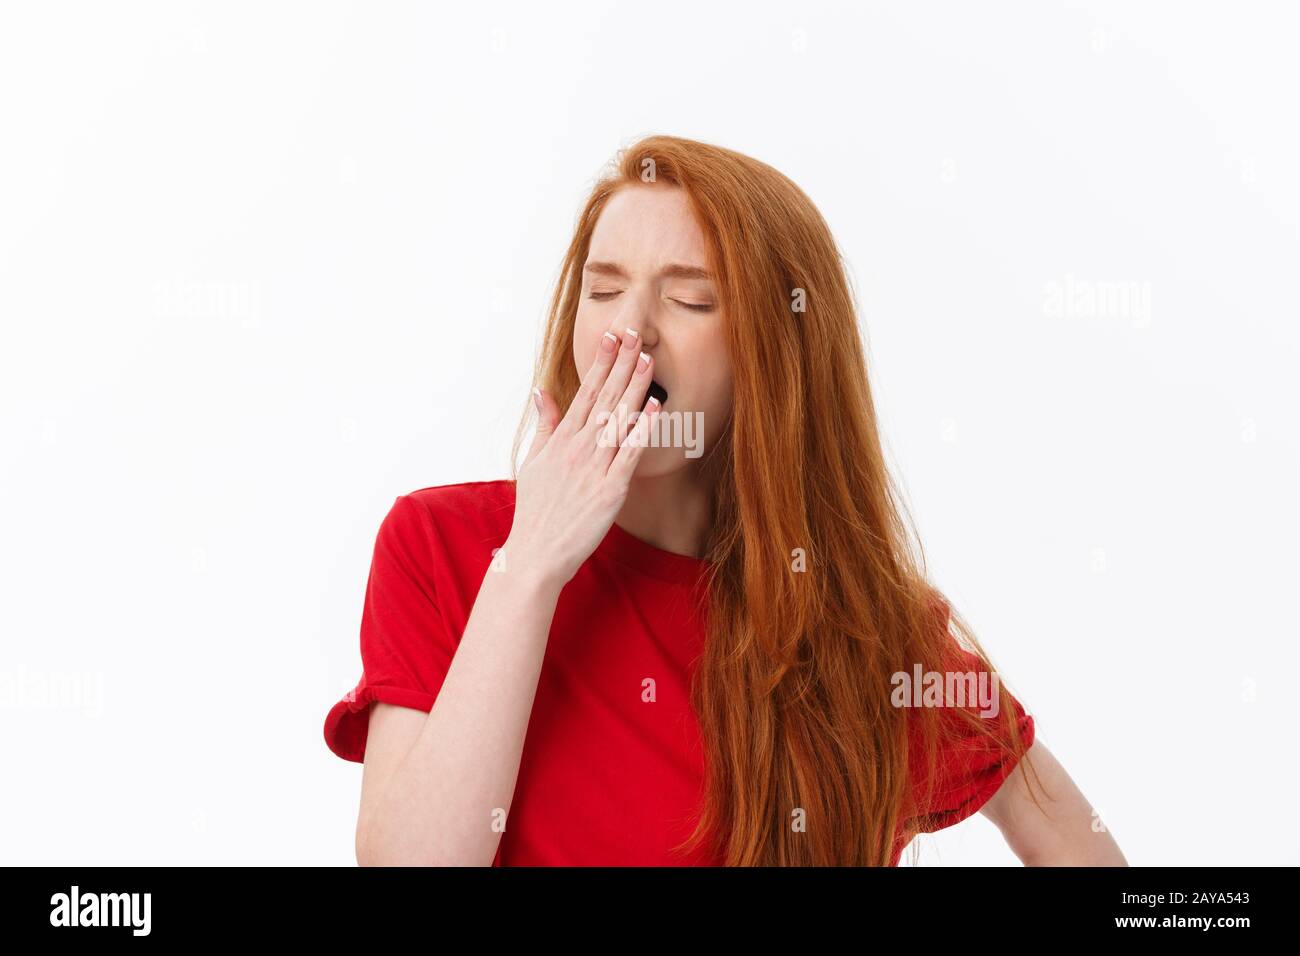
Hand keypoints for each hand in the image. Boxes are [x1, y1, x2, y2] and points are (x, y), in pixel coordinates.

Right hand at [506, 327, 659, 589]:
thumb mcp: (533, 462)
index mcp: (561, 440)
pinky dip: (641, 431)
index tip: (613, 336)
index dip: (601, 362)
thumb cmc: (536, 510)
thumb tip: (542, 392)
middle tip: (635, 333)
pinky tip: (654, 409)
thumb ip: (544, 425)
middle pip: (604, 398)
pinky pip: (629, 455)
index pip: (585, 391)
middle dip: (621, 364)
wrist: (536, 553)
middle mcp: (577, 448)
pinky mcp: (610, 491)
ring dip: (635, 388)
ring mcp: (594, 468)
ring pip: (619, 420)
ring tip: (648, 359)